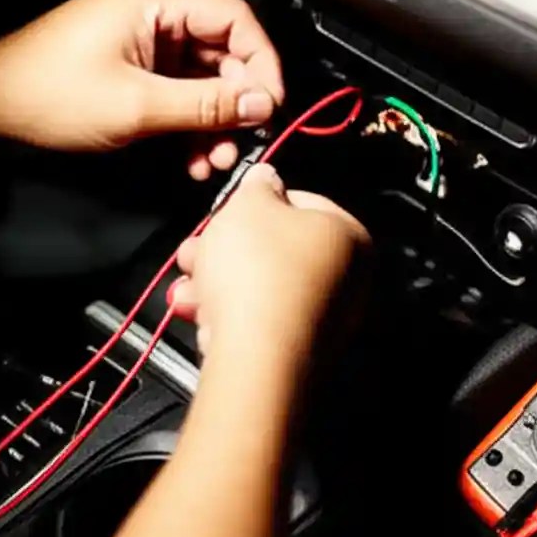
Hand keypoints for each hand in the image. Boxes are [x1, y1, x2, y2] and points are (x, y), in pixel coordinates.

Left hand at [0, 0, 283, 178]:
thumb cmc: (46, 92)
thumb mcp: (137, 105)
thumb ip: (204, 104)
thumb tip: (259, 103)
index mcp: (155, 4)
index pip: (235, 20)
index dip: (261, 61)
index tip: (270, 104)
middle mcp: (154, 19)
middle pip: (223, 53)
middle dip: (237, 101)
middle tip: (244, 141)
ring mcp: (144, 48)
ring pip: (204, 81)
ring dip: (216, 122)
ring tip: (216, 161)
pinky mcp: (134, 75)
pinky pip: (180, 97)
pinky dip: (191, 127)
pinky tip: (194, 159)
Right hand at [170, 164, 370, 362]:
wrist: (254, 357)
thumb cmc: (258, 274)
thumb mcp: (248, 204)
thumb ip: (257, 184)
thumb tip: (265, 179)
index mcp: (348, 234)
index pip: (300, 202)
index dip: (254, 204)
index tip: (226, 212)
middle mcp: (346, 279)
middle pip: (275, 250)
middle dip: (225, 250)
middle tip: (196, 250)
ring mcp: (324, 320)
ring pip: (261, 288)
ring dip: (217, 283)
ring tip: (188, 288)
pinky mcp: (297, 353)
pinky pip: (259, 322)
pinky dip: (228, 316)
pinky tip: (201, 314)